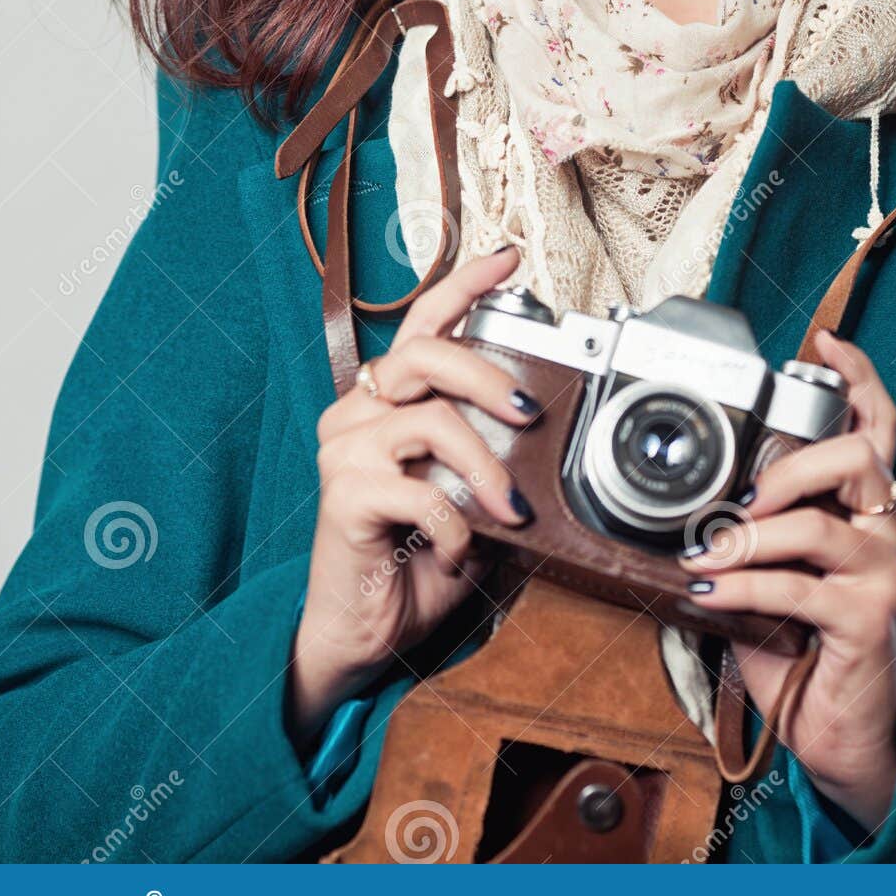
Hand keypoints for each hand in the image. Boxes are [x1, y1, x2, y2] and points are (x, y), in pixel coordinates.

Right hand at [287, 245, 536, 751]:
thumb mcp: (474, 504)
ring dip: (485, 467)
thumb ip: (498, 464)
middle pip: (426, 352)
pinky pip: (417, 489)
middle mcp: (360, 411)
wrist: (366, 635)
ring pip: (430, 420)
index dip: (463, 285)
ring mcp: (346, 448)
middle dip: (488, 375)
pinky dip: (452, 523)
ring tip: (510, 510)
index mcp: (390, 401)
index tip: (508, 260)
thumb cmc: (418, 563)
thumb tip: (551, 440)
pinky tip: (456, 551)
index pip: (424, 322)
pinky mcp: (344, 494)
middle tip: (530, 414)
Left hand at [679, 328, 895, 832]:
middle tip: (742, 496)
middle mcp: (891, 533)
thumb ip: (758, 532)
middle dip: (789, 464)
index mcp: (872, 511)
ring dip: (749, 537)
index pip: (878, 427)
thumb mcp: (778, 574)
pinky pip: (799, 587)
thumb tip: (697, 501)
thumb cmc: (804, 651)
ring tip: (709, 553)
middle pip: (858, 457)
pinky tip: (711, 591)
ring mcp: (888, 576)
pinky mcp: (871, 621)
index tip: (825, 343)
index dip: (858, 378)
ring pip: (819, 524)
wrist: (841, 736)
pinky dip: (744, 586)